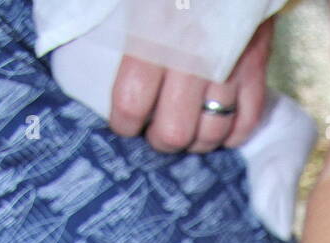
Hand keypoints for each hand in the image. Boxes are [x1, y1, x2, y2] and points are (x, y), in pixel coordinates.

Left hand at [109, 18, 271, 152]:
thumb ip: (103, 14)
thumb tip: (72, 38)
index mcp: (154, 29)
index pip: (131, 103)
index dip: (123, 123)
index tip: (124, 121)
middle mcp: (193, 54)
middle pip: (174, 131)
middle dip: (160, 139)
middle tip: (155, 129)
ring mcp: (230, 62)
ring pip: (212, 134)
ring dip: (195, 141)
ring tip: (187, 128)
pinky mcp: (257, 63)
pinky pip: (247, 121)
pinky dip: (231, 132)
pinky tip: (218, 124)